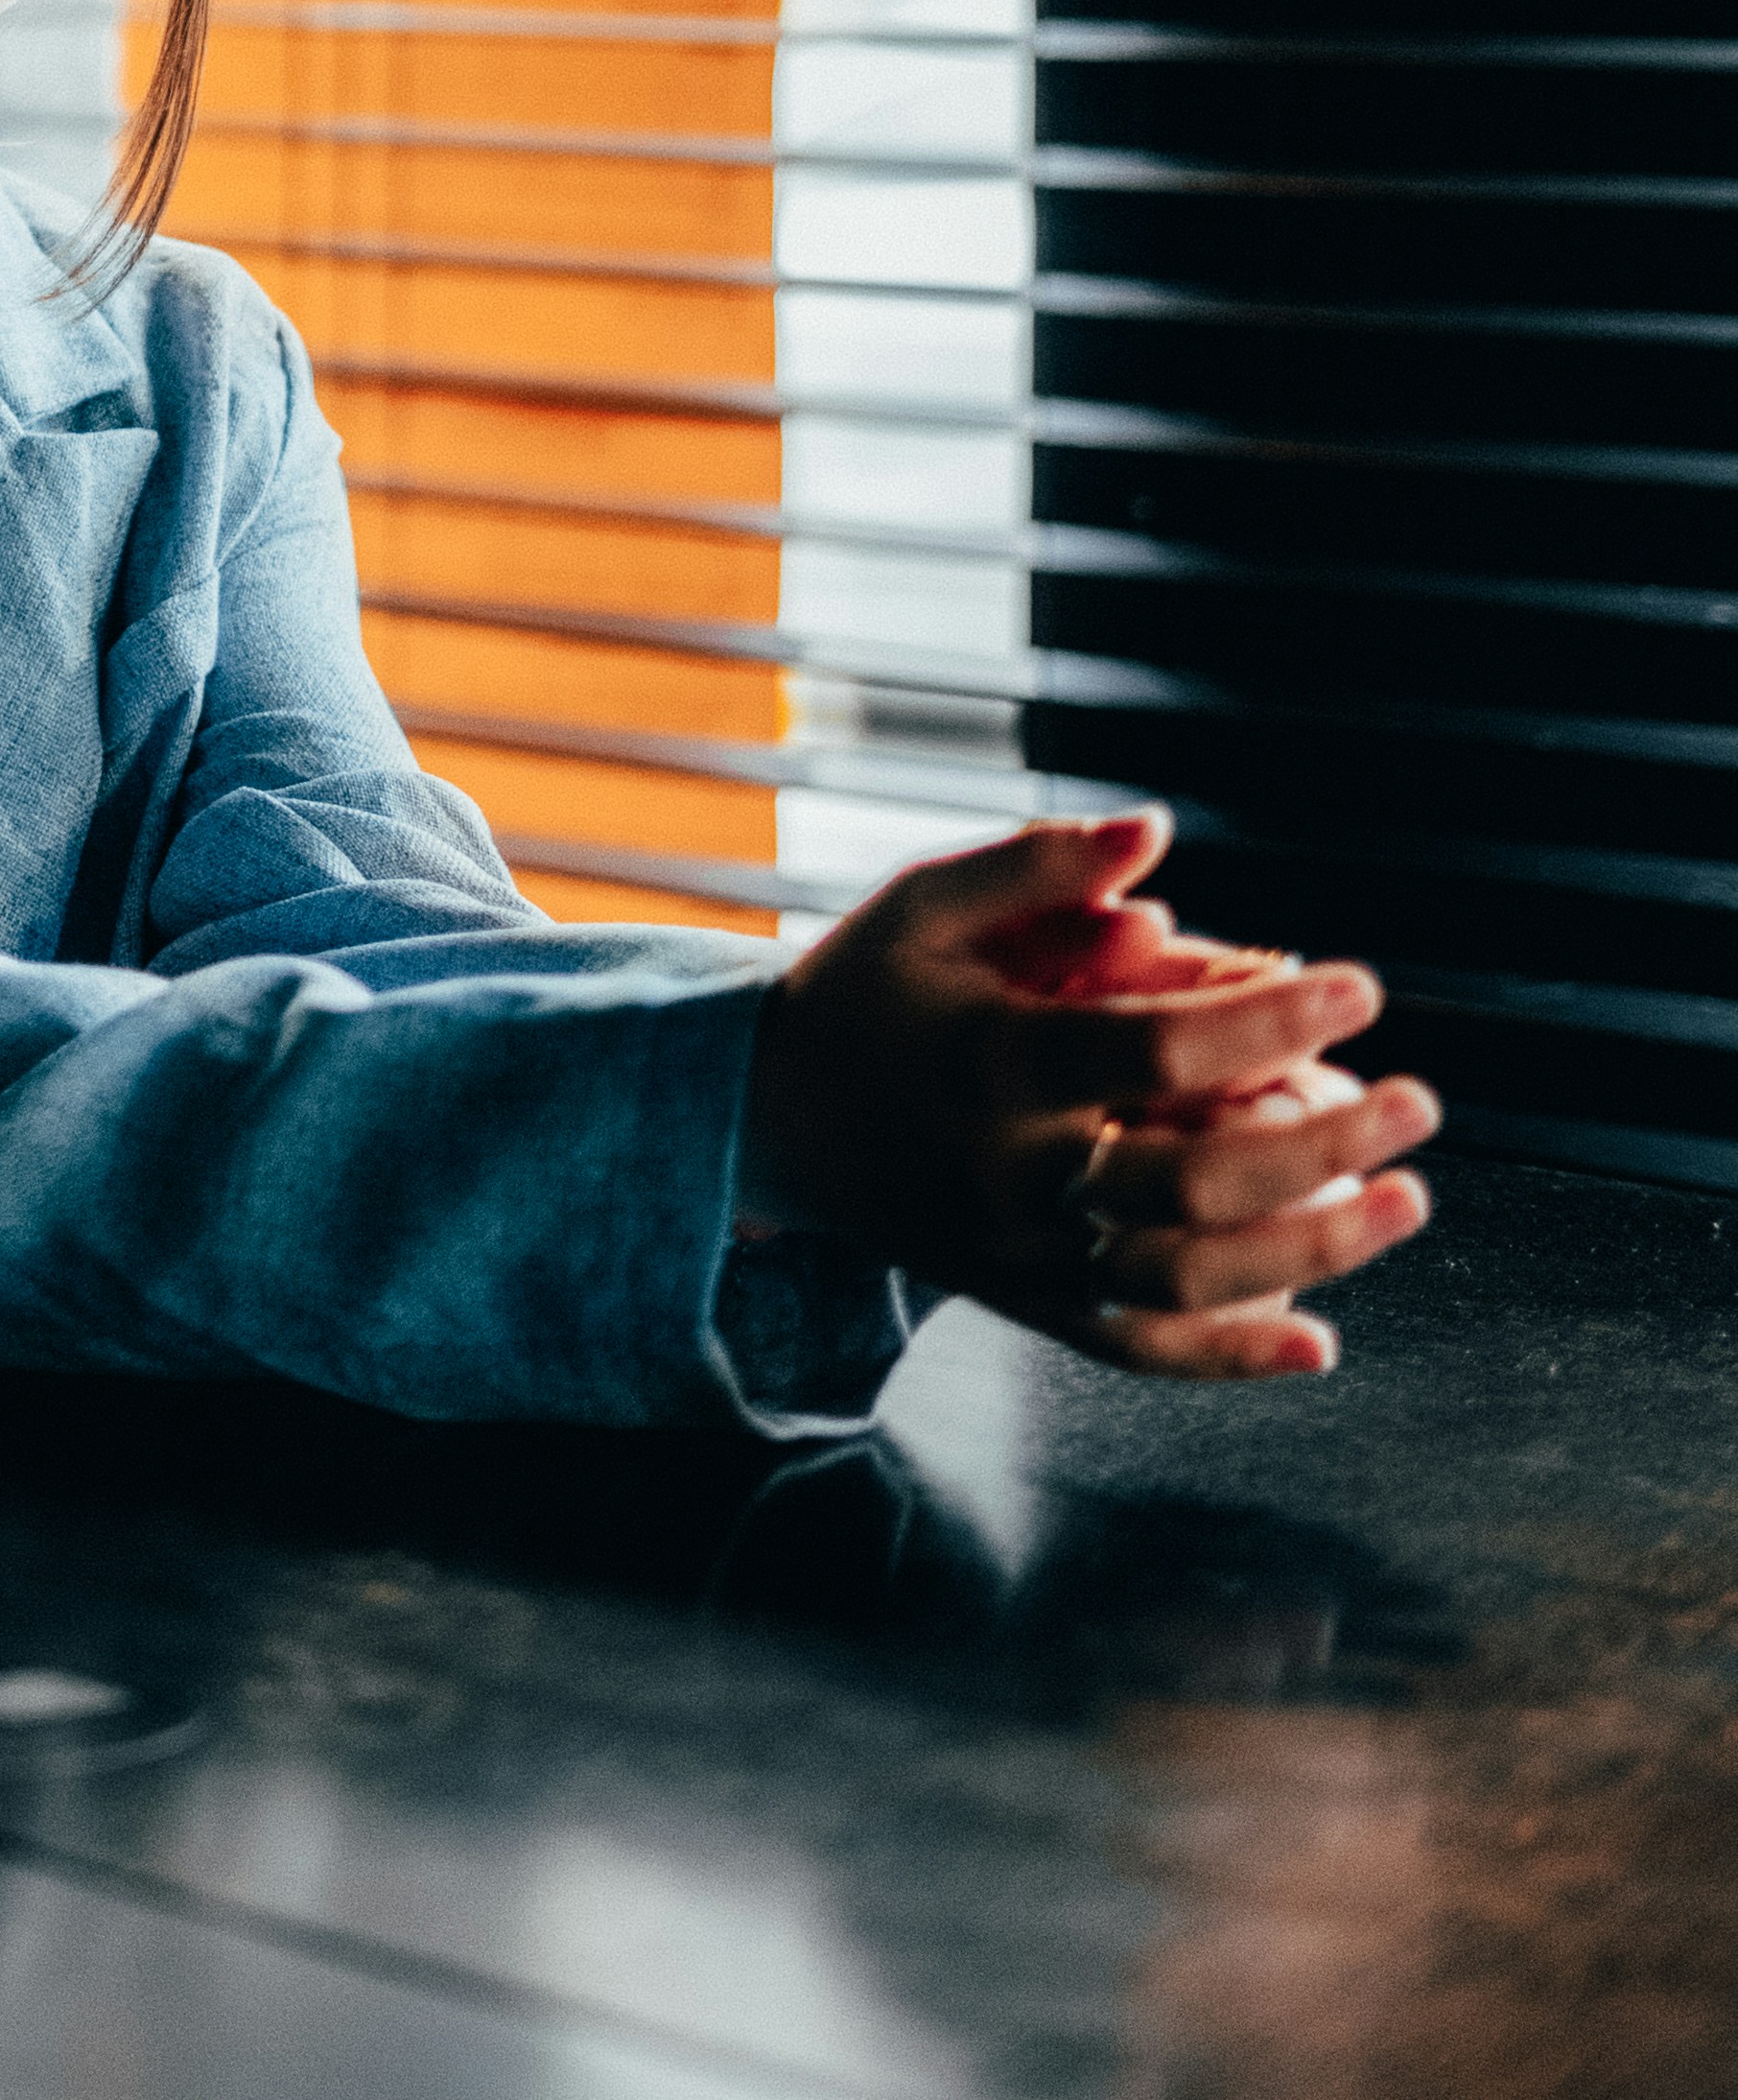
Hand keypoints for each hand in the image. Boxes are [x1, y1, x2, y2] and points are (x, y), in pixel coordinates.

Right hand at [747, 809, 1439, 1378]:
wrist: (768, 1114)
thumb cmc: (867, 990)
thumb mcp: (927, 903)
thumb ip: (1039, 866)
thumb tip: (1157, 831)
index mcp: (992, 1057)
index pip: (1156, 1047)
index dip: (1270, 1018)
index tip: (1362, 986)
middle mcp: (1011, 1169)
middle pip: (1193, 1177)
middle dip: (1324, 1142)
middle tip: (1419, 1102)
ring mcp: (1020, 1251)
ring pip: (1186, 1275)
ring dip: (1314, 1248)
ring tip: (1407, 1199)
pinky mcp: (1024, 1303)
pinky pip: (1137, 1347)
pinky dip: (1231, 1356)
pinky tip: (1322, 1342)